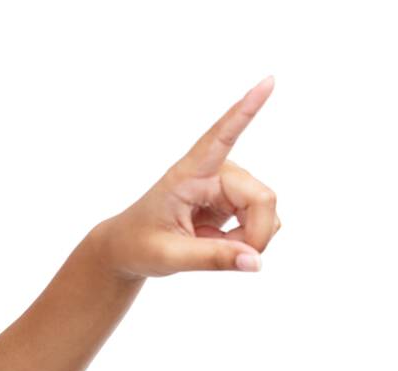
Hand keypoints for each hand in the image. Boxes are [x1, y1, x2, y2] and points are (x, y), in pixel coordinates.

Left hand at [94, 76, 281, 279]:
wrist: (129, 248)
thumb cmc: (139, 245)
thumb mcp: (169, 257)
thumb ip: (213, 259)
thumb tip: (256, 263)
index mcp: (188, 175)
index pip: (220, 137)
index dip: (245, 111)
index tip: (268, 80)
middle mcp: (214, 171)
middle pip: (263, 198)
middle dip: (256, 235)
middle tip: (233, 259)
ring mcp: (229, 184)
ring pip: (267, 211)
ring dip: (251, 238)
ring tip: (212, 246)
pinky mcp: (236, 198)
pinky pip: (264, 220)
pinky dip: (250, 239)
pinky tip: (222, 241)